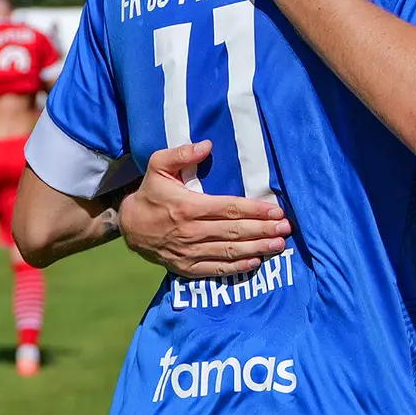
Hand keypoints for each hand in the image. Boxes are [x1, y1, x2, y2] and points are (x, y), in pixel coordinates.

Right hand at [120, 141, 292, 276]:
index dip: (254, 210)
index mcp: (188, 207)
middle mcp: (191, 231)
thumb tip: (207, 145)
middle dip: (263, 230)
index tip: (276, 211)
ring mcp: (189, 252)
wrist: (129, 227)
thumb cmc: (151, 194)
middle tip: (286, 229)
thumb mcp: (158, 167)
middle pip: (234, 231)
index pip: (229, 208)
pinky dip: (236, 267)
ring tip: (278, 245)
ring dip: (257, 249)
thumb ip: (180, 154)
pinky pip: (215, 269)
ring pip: (229, 251)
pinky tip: (255, 262)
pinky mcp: (186, 267)